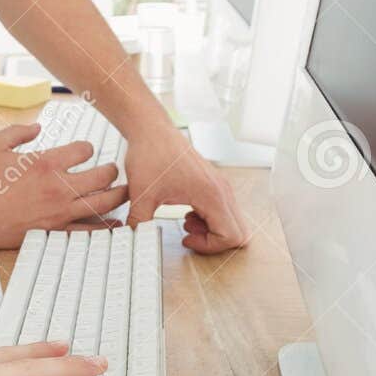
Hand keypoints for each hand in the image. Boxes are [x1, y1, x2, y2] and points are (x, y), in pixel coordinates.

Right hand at [0, 123, 130, 247]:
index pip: (84, 150)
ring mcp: (60, 211)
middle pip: (103, 176)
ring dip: (118, 196)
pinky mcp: (55, 231)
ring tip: (123, 192)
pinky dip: (106, 226)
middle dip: (112, 171)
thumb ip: (18, 131)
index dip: (87, 148)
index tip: (85, 150)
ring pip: (103, 203)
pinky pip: (89, 230)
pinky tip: (115, 223)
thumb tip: (36, 126)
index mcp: (46, 163)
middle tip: (113, 170)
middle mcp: (59, 187)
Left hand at [124, 120, 249, 252]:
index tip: (185, 238)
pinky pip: (223, 211)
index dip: (210, 246)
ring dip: (212, 229)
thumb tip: (136, 241)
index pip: (231, 236)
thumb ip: (140, 223)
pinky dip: (209, 218)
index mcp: (211, 194)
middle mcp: (222, 190)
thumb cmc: (150, 154)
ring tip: (185, 222)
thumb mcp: (141, 195)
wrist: (150, 129)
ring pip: (232, 221)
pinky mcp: (214, 183)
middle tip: (189, 234)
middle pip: (239, 232)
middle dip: (214, 241)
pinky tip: (187, 213)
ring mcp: (220, 185)